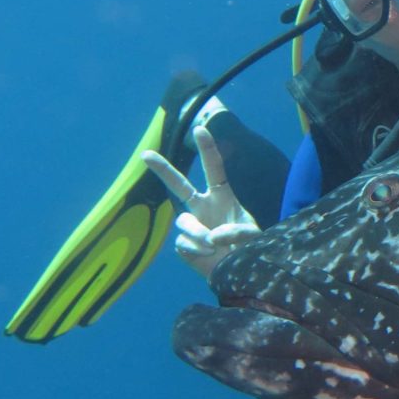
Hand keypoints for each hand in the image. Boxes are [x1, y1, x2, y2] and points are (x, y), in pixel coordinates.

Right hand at [143, 125, 260, 279]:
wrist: (236, 270)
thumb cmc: (248, 246)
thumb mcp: (253, 235)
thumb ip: (238, 232)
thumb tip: (212, 236)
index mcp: (221, 196)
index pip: (213, 169)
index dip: (207, 149)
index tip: (200, 129)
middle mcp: (202, 206)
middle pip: (179, 185)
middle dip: (163, 169)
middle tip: (145, 154)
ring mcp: (191, 224)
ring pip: (184, 221)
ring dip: (198, 232)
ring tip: (213, 244)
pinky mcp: (183, 243)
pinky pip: (184, 243)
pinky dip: (198, 251)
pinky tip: (209, 255)